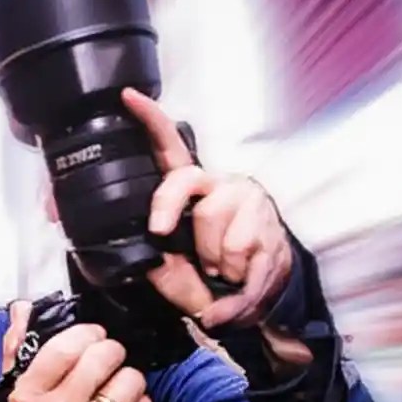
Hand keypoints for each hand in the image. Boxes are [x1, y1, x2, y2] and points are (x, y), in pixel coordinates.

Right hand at [2, 303, 153, 401]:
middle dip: (111, 351)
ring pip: (130, 379)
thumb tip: (23, 309)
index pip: (64, 347)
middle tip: (106, 360)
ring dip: (128, 378)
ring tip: (115, 387)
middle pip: (103, 356)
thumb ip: (18, 346)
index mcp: (29, 395)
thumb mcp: (18, 391)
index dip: (86, 334)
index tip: (91, 337)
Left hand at [122, 87, 292, 328]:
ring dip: (220, 264)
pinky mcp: (271, 226)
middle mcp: (221, 186)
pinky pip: (245, 256)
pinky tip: (238, 286)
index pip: (169, 149)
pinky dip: (237, 287)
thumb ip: (150, 255)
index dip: (151, 121)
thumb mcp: (169, 271)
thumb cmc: (205, 280)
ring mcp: (249, 203)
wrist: (251, 303)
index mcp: (191, 190)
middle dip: (197, 243)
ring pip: (223, 232)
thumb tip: (138, 246)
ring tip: (225, 270)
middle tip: (204, 264)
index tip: (129, 98)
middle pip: (197, 196)